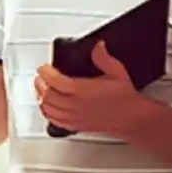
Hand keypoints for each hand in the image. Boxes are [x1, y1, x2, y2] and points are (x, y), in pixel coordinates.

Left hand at [35, 41, 153, 137]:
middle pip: (46, 94)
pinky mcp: (75, 125)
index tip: (44, 67)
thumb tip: (98, 46)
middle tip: (40, 77)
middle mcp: (74, 104)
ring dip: (41, 98)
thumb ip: (103, 58)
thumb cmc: (124, 98)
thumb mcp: (116, 72)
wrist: (131, 118)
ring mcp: (73, 116)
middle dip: (40, 84)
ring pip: (47, 108)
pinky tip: (47, 108)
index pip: (54, 80)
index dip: (45, 72)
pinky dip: (47, 113)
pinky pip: (54, 120)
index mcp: (81, 90)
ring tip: (41, 90)